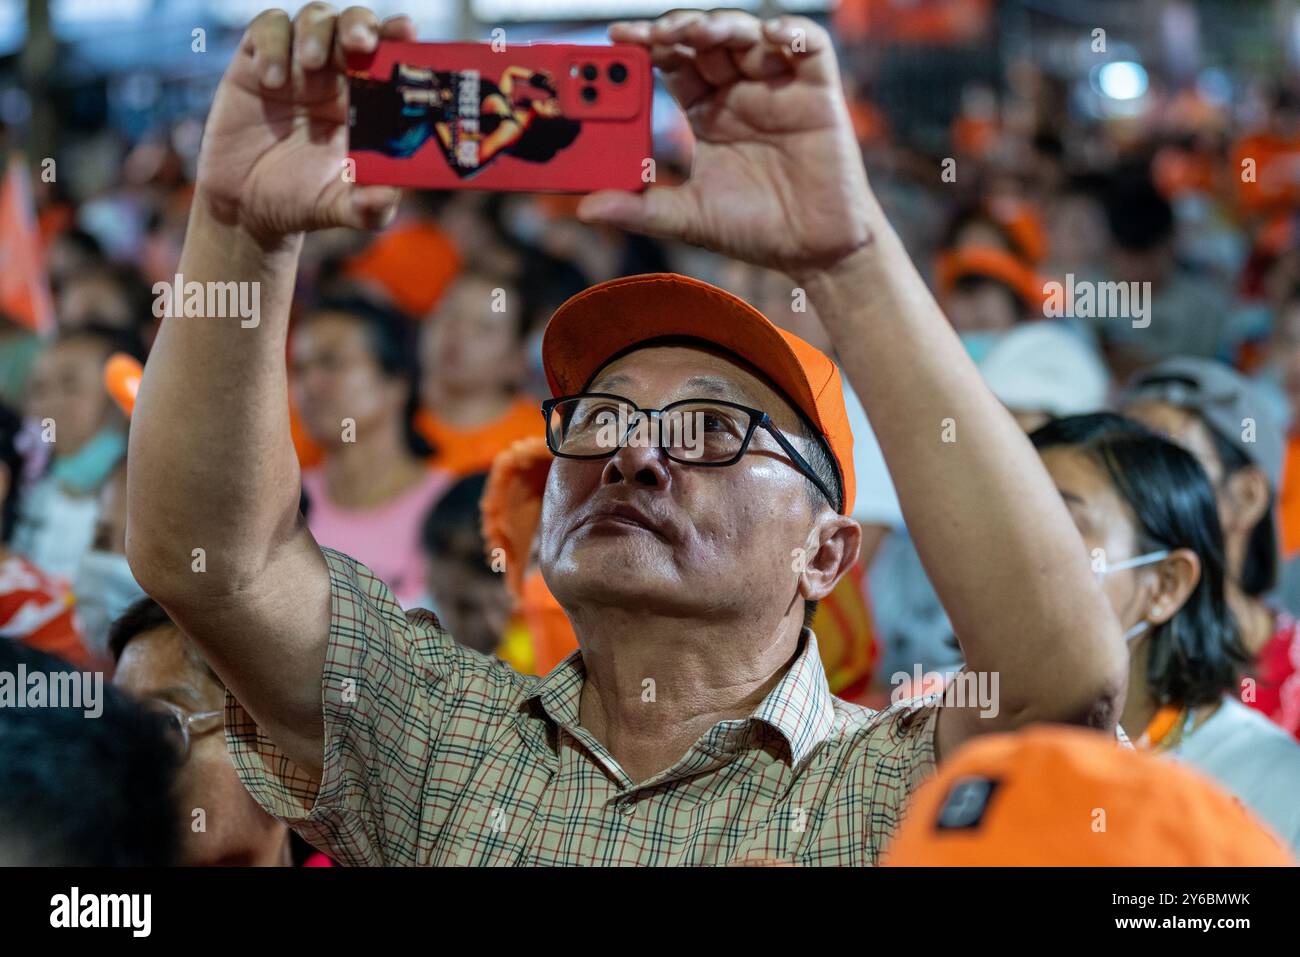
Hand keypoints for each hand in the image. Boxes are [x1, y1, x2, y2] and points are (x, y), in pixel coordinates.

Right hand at [196, 4, 414, 241]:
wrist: (246, 207)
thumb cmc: (303, 200)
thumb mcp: (340, 208)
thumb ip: (368, 206)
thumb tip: (388, 197)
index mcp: (368, 102)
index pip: (391, 57)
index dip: (399, 38)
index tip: (408, 34)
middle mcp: (336, 76)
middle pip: (356, 25)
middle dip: (361, 25)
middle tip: (360, 43)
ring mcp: (296, 66)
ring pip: (315, 18)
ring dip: (317, 32)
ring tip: (310, 63)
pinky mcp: (254, 64)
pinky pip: (266, 30)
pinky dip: (272, 44)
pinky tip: (271, 79)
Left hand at [577, 10, 875, 276]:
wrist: (813, 252)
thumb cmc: (754, 230)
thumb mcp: (688, 218)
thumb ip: (640, 210)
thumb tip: (587, 210)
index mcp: (706, 112)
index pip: (671, 64)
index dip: (646, 47)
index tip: (617, 37)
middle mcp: (740, 91)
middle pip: (705, 40)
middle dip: (677, 29)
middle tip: (652, 34)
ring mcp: (778, 88)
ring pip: (749, 35)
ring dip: (720, 25)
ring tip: (696, 31)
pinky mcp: (818, 93)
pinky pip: (810, 48)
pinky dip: (792, 34)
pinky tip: (771, 35)